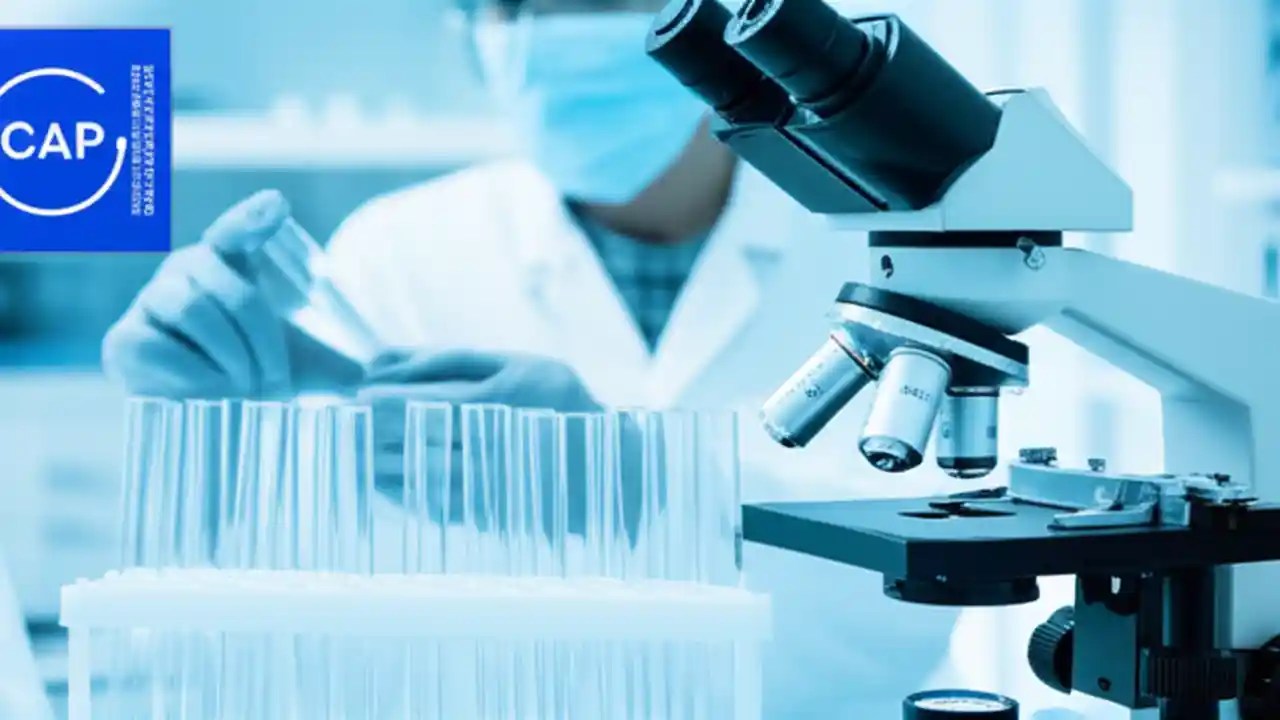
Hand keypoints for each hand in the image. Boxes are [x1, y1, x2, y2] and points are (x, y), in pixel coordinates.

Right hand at [101, 190, 360, 397]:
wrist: (202, 410)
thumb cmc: (252, 373)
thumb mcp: (299, 366)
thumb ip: (332, 363)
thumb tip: (362, 377)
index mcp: (230, 264)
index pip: (238, 231)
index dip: (254, 217)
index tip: (278, 205)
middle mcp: (187, 270)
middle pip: (233, 291)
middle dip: (263, 342)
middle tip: (274, 382)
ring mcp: (151, 300)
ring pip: (193, 310)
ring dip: (229, 357)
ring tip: (240, 387)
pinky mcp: (124, 339)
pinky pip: (159, 346)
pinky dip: (191, 377)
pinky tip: (199, 391)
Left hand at [361, 348, 599, 488]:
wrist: (602, 465)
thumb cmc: (554, 402)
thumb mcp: (517, 364)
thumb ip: (453, 359)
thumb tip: (384, 359)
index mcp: (507, 397)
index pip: (432, 397)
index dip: (389, 398)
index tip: (358, 395)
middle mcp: (500, 440)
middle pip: (422, 436)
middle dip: (375, 430)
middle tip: (345, 424)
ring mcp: (496, 480)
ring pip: (423, 473)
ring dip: (380, 464)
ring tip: (353, 453)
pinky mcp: (491, 510)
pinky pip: (436, 504)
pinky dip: (404, 493)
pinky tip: (383, 482)